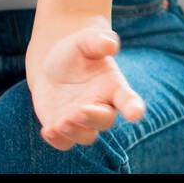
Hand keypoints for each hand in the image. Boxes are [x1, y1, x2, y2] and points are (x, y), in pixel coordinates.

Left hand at [27, 20, 145, 150]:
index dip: (133, 108)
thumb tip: (110, 45)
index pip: (129, 101)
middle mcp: (101, 107)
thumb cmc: (77, 51)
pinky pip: (64, 142)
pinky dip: (57, 140)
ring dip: (75, 132)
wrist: (54, 64)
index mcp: (114, 88)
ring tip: (61, 123)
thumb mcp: (86, 40)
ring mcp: (82, 121)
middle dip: (93, 118)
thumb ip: (99, 41)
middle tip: (79, 111)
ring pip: (85, 136)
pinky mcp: (63, 128)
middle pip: (104, 121)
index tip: (134, 114)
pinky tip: (48, 130)